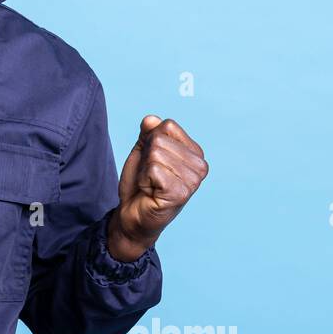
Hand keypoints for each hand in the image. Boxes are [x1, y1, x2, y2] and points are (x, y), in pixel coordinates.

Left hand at [106, 115, 208, 260]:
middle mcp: (200, 166)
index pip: (168, 125)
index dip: (150, 141)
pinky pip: (154, 169)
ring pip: (156, 153)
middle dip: (146, 157)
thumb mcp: (143, 151)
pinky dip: (145, 180)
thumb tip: (151, 119)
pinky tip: (150, 192)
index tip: (152, 162)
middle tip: (150, 176)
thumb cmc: (140, 183)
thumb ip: (148, 133)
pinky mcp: (181, 193)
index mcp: (195, 152)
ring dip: (145, 170)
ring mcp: (193, 181)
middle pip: (160, 139)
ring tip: (151, 184)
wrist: (132, 214)